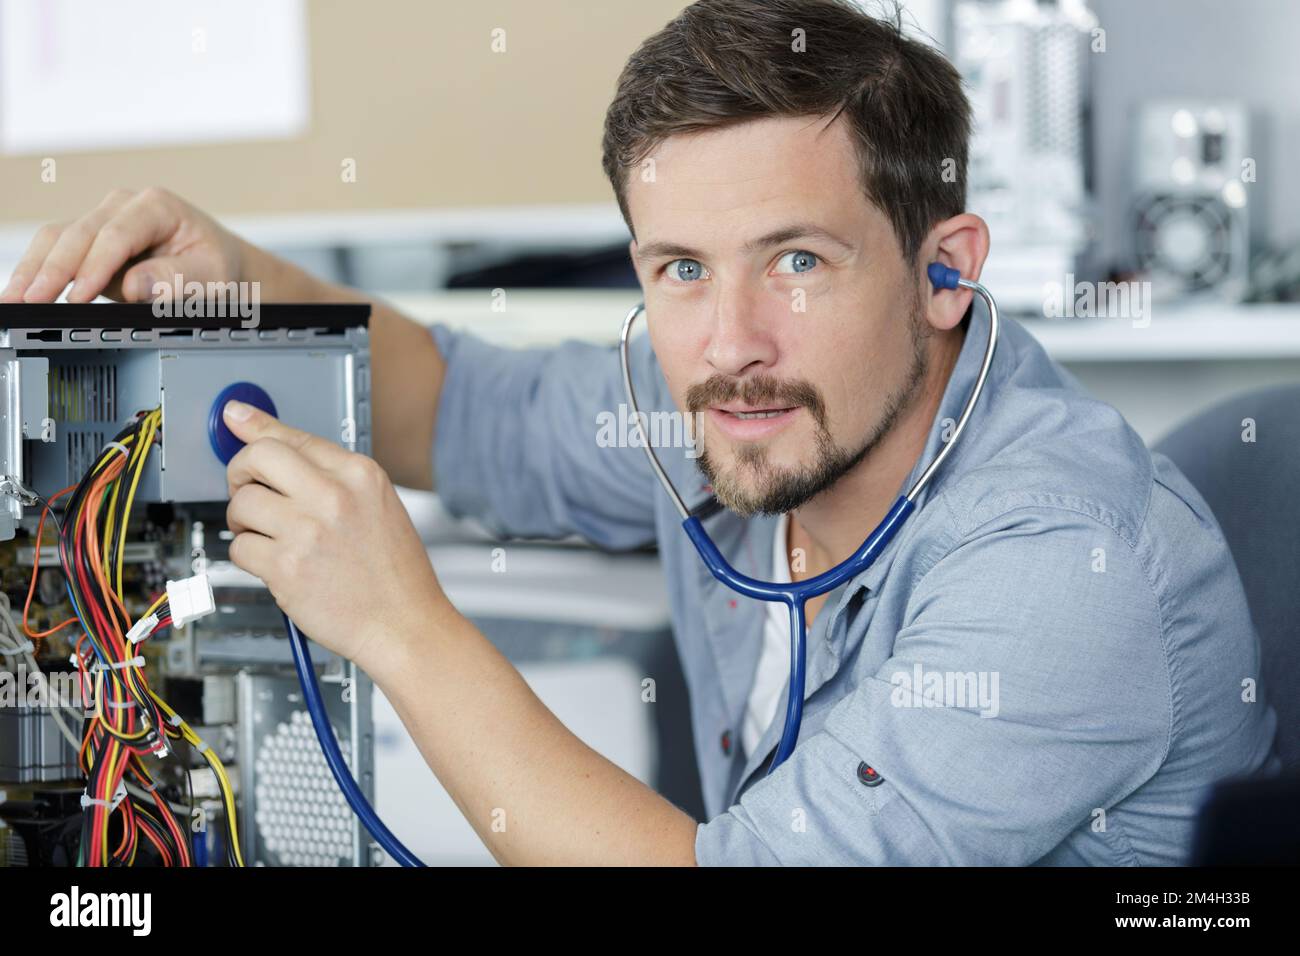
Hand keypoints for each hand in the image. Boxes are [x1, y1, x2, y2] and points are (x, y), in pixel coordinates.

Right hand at [0, 187, 243, 303]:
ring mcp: (103, 220)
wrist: (218, 262)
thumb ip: (176, 279)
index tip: (80, 295)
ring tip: (14, 297)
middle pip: (78, 233)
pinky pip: (57, 249)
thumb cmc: (217, 266)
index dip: (94, 266)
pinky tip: (22, 290)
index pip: (116, 235)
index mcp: (157, 207)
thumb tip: (133, 286)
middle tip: (31, 300)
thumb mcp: (211, 276)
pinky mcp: (91, 241)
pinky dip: (38, 270)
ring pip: (58, 238)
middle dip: (53, 269)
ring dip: (34, 268)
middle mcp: (124, 206)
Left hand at [222, 399, 445, 669]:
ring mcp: (309, 532)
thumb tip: (283, 450)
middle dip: (241, 472)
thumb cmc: (395, 573)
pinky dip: (249, 556)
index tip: (235, 417)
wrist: (405, 624)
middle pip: (258, 458)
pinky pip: (240, 547)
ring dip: (245, 522)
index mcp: (360, 475)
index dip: (256, 427)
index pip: (294, 437)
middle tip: (247, 490)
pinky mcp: (287, 568)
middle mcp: (335, 496)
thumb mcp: (378, 506)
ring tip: (271, 537)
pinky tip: (276, 564)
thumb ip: (333, 476)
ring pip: (242, 504)